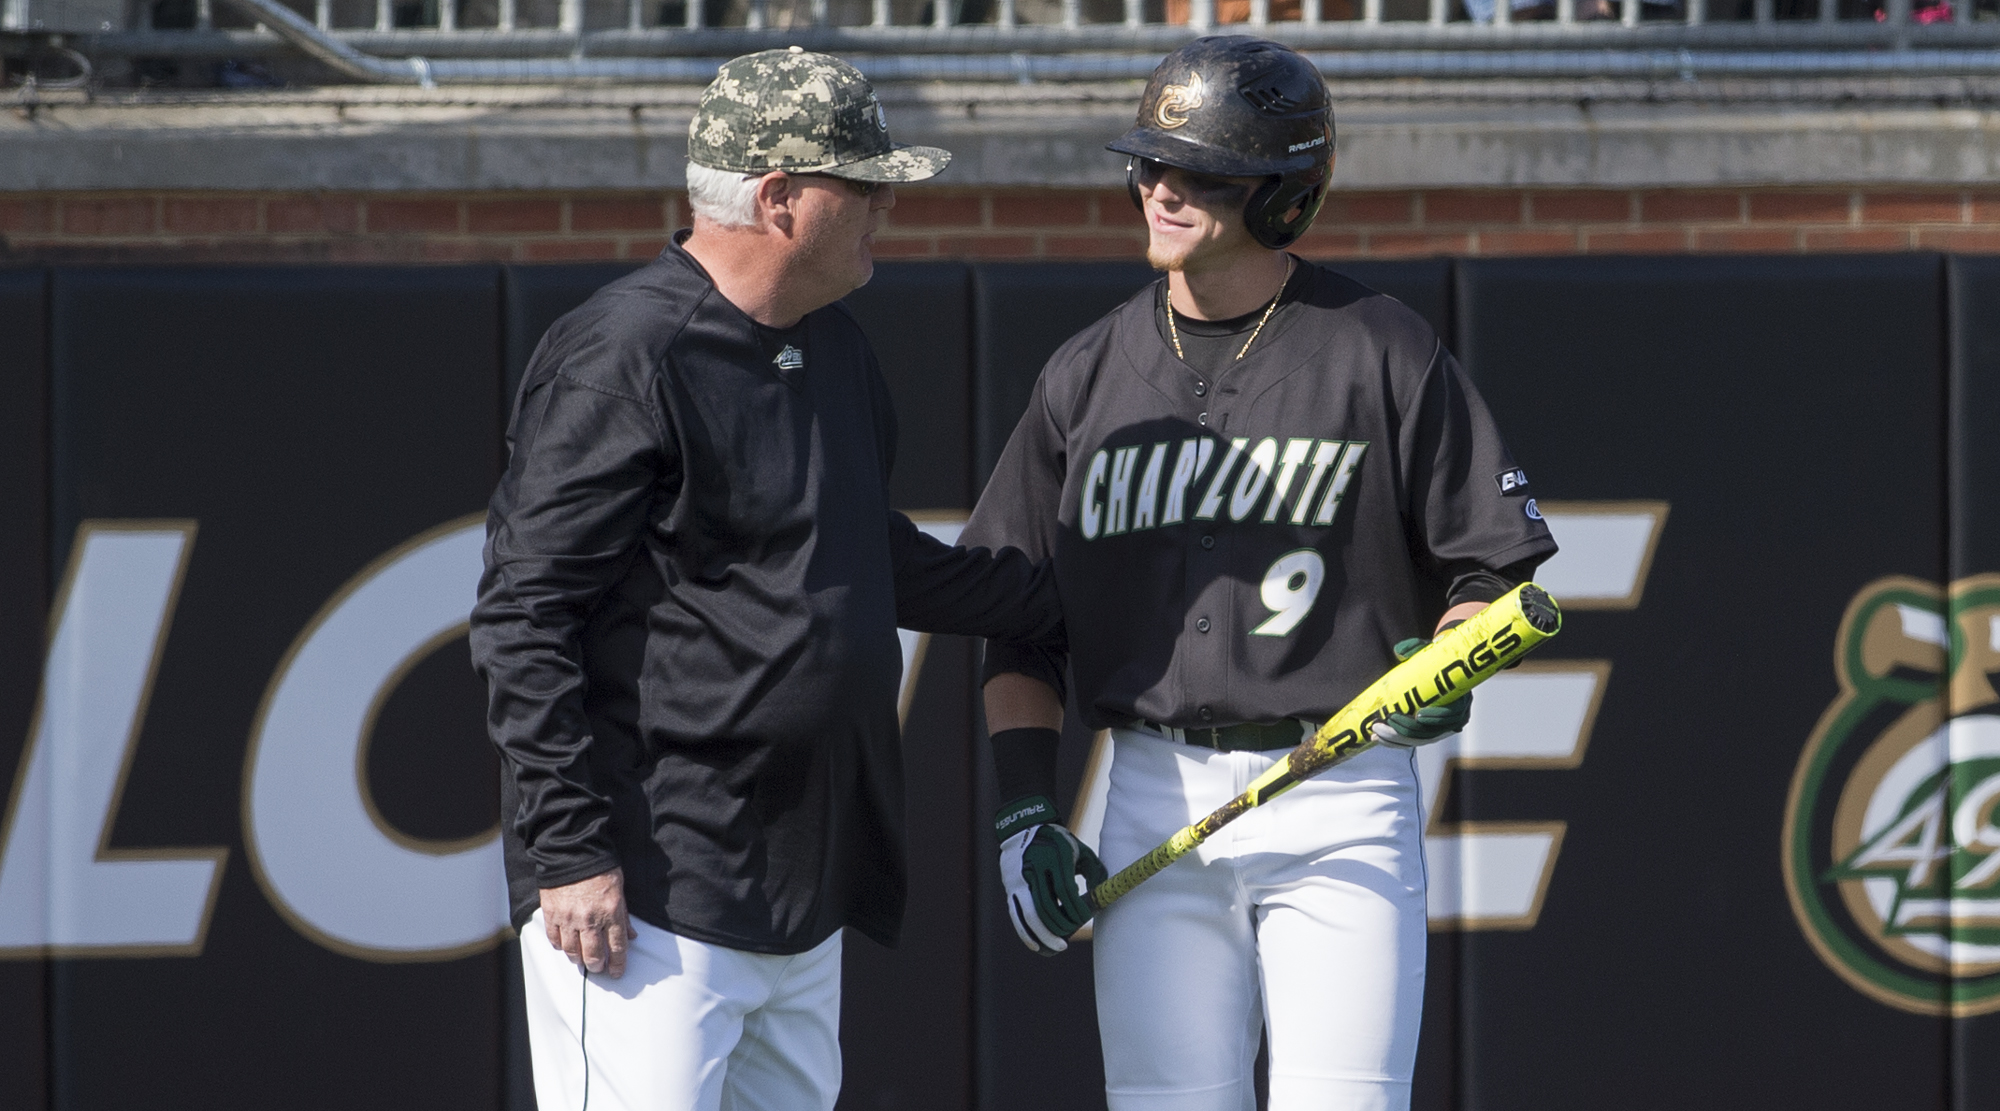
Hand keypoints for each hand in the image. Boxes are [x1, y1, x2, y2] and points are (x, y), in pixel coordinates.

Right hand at [539, 868, 630, 977]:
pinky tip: (564, 946)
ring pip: (572, 951)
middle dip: (597, 966)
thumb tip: (631, 936)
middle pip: (594, 955)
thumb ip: (624, 916)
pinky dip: (560, 946)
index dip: (618, 964)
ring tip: (581, 959)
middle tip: (598, 967)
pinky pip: (554, 939)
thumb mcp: (620, 890)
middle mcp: (590, 919)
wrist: (573, 852)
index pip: (617, 947)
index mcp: (611, 912)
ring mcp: (569, 918)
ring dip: (578, 959)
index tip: (617, 972)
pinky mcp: (552, 914)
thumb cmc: (600, 868)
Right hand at [995, 797, 1106, 954]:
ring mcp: (1020, 878)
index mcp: (1055, 856)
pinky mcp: (1010, 888)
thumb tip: (1099, 901)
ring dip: (1044, 935)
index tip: (1084, 919)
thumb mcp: (1082, 851)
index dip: (1075, 909)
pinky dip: (1026, 933)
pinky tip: (1037, 946)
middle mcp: (1034, 867)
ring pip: (1030, 914)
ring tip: (1057, 947)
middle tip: (1072, 938)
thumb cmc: (1061, 843)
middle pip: (1046, 906)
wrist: (1025, 828)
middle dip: (1060, 927)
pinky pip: (1017, 915)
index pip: (1065, 890)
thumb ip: (1095, 874)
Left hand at [1371, 636, 1471, 746]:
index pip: (1451, 714)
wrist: (1441, 668)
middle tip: (1384, 723)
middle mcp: (1455, 718)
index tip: (1418, 714)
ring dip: (1396, 739)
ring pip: (1420, 740)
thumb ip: (1415, 647)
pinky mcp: (1429, 733)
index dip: (1436, 717)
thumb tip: (1399, 652)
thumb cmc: (1435, 658)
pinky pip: (1414, 742)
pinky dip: (1396, 742)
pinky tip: (1378, 738)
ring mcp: (1442, 728)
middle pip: (1431, 733)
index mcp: (1461, 699)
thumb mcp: (1428, 650)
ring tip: (1375, 733)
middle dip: (1406, 731)